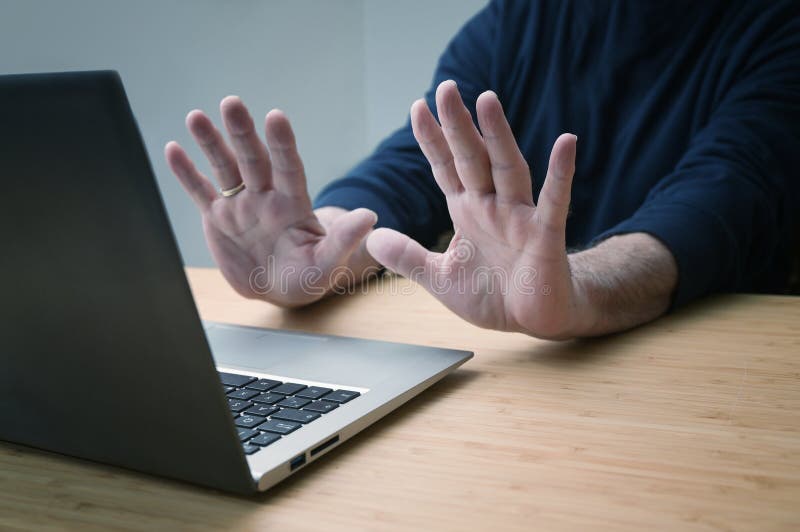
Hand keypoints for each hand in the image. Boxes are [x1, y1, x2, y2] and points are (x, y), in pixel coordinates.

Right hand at [165, 96, 378, 306]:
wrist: (278, 289)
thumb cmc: (308, 276)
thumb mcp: (328, 263)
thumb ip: (344, 240)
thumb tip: (371, 217)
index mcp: (292, 204)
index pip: (288, 168)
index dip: (282, 144)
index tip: (276, 117)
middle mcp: (265, 196)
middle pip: (253, 159)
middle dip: (242, 132)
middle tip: (232, 104)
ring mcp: (240, 204)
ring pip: (224, 168)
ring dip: (210, 143)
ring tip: (196, 117)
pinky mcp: (218, 218)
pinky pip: (200, 191)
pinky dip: (186, 173)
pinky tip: (173, 150)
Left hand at [366, 81, 592, 338]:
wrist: (534, 320)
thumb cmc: (493, 295)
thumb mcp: (440, 278)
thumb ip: (409, 257)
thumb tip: (373, 238)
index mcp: (468, 211)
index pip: (446, 168)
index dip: (432, 139)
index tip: (417, 106)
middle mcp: (492, 206)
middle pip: (472, 158)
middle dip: (458, 125)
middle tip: (445, 86)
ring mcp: (520, 218)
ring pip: (507, 169)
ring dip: (497, 136)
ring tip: (487, 100)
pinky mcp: (546, 236)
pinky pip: (554, 201)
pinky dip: (561, 174)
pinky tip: (566, 143)